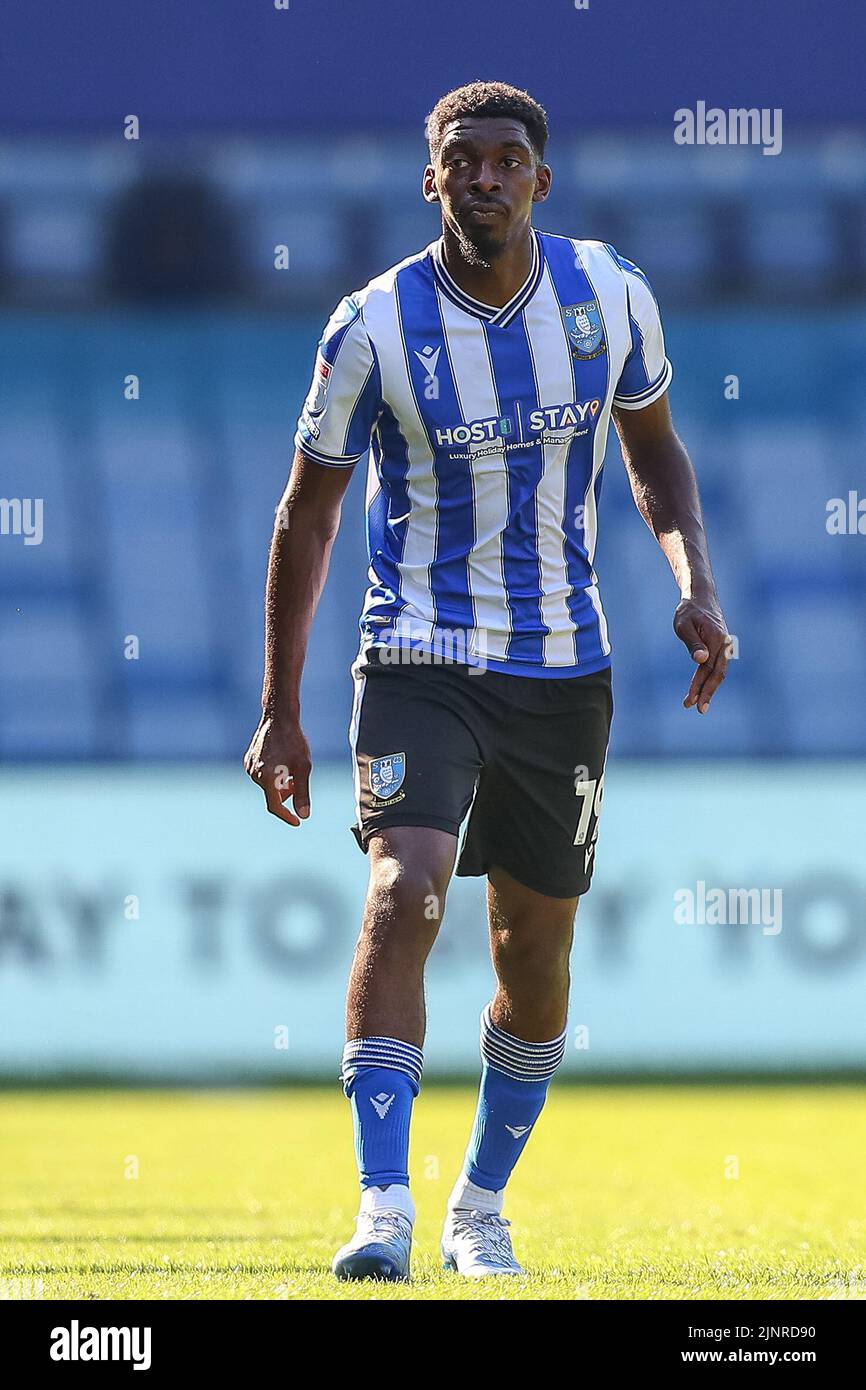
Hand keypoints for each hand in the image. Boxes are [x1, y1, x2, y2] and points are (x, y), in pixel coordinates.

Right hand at [243, 713, 311, 824]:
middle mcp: (254, 774)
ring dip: (279, 783)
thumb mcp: (303, 768)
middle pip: (272, 794)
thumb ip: (302, 793)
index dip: (286, 816)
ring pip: (267, 784)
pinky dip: (272, 775)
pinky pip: (261, 774)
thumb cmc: (294, 742)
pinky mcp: (248, 760)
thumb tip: (304, 815)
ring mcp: (249, 766)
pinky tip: (280, 760)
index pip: (275, 806)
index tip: (297, 822)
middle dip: (286, 793)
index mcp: (266, 778)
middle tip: (297, 780)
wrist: (279, 718)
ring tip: (289, 767)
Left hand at [674, 598, 729, 714]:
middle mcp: (725, 644)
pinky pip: (716, 666)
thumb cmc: (689, 611)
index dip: (702, 687)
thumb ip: (692, 642)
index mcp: (717, 639)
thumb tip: (701, 660)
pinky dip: (709, 678)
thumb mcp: (684, 625)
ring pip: (718, 672)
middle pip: (718, 674)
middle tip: (699, 710)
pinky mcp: (720, 647)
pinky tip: (701, 688)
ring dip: (708, 688)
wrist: (700, 597)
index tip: (693, 701)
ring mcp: (724, 646)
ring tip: (696, 702)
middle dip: (707, 693)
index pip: (709, 669)